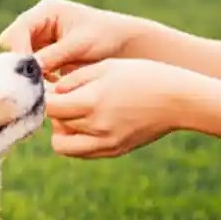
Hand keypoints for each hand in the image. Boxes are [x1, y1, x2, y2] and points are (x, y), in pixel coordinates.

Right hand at [0, 0, 151, 75]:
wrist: (123, 45)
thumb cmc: (106, 37)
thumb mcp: (80, 45)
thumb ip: (54, 55)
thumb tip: (30, 70)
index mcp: (47, 10)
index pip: (18, 30)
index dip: (21, 52)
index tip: (31, 73)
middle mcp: (39, 22)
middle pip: (12, 43)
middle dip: (22, 63)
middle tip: (37, 82)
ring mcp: (40, 38)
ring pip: (19, 58)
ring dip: (30, 72)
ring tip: (48, 85)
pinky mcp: (43, 54)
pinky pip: (30, 68)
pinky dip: (38, 78)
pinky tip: (53, 85)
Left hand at [45, 59, 187, 157]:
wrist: (178, 100)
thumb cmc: (143, 76)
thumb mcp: (106, 67)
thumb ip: (74, 79)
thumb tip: (51, 91)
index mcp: (92, 101)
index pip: (49, 106)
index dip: (42, 96)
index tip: (45, 87)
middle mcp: (96, 126)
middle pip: (55, 124)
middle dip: (54, 110)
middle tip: (63, 95)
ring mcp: (105, 143)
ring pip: (62, 144)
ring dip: (62, 129)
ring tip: (76, 112)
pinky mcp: (114, 151)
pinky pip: (81, 152)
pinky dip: (77, 140)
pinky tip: (88, 122)